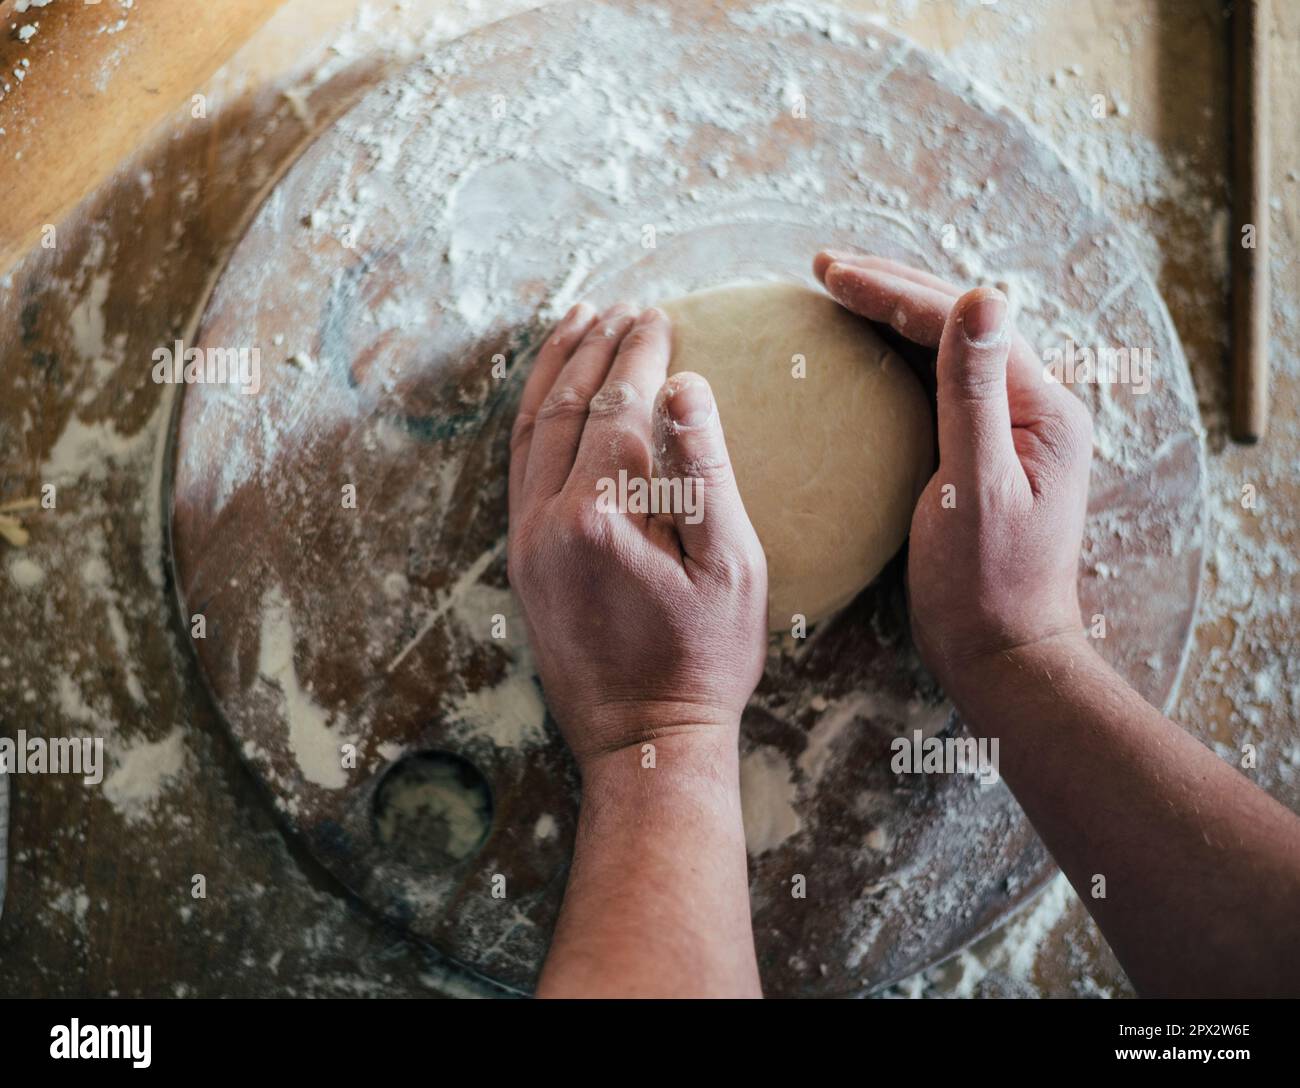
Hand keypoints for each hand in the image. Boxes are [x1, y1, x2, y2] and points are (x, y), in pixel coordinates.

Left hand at [508, 302, 767, 772]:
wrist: (644, 741)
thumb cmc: (702, 660)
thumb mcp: (729, 568)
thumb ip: (705, 471)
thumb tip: (684, 386)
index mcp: (598, 516)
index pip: (616, 405)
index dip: (639, 354)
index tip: (659, 316)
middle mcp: (546, 521)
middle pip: (564, 407)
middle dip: (593, 348)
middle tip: (623, 308)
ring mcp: (526, 542)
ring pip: (529, 432)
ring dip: (552, 372)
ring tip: (575, 324)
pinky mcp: (523, 562)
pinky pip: (520, 468)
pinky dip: (534, 419)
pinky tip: (551, 399)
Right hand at [814, 254, 1094, 696]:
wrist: (1003, 652)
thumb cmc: (987, 584)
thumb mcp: (976, 487)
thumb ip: (976, 392)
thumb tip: (984, 294)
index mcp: (1040, 406)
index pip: (958, 321)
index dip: (891, 291)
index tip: (828, 274)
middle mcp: (1033, 406)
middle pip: (957, 322)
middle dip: (889, 289)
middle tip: (823, 267)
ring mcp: (1012, 428)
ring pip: (947, 348)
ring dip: (892, 315)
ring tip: (838, 292)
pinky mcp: (986, 452)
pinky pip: (940, 385)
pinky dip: (896, 358)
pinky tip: (864, 353)